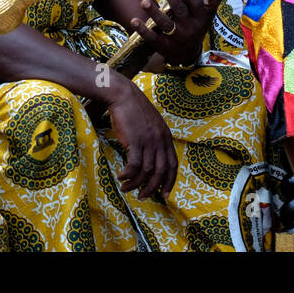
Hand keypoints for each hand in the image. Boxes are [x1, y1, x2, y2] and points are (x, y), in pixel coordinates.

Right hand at [105, 78, 176, 199]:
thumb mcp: (151, 124)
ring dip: (136, 184)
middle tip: (142, 197)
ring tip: (126, 188)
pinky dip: (128, 175)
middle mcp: (160, 141)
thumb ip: (155, 139)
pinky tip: (121, 178)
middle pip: (161, 172)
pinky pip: (134, 165)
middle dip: (153, 188)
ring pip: (146, 171)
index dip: (170, 181)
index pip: (173, 164)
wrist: (123, 95)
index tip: (164, 195)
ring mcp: (149, 141)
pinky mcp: (135, 141)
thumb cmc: (134, 110)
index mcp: (166, 137)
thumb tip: (150, 158)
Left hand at [128, 0, 213, 67]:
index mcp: (200, 19)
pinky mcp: (163, 46)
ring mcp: (176, 38)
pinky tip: (134, 20)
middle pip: (179, 11)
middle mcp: (189, 28)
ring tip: (144, 1)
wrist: (188, 55)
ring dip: (154, 12)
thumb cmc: (197, 28)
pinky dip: (143, 30)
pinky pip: (152, 38)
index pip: (196, 3)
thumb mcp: (208, 16)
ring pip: (165, 24)